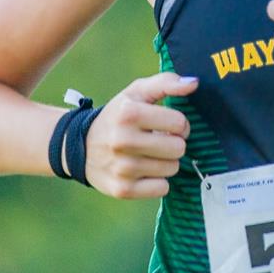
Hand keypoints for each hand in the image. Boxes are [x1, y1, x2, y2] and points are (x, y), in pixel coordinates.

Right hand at [84, 72, 195, 198]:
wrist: (80, 147)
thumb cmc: (118, 117)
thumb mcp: (136, 93)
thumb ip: (166, 83)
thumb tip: (193, 83)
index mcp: (128, 113)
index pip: (179, 123)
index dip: (179, 124)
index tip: (167, 125)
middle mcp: (122, 141)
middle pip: (178, 148)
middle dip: (174, 144)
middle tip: (159, 140)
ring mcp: (121, 168)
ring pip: (172, 168)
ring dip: (166, 162)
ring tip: (149, 155)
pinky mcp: (122, 189)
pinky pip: (162, 188)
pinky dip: (158, 181)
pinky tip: (144, 171)